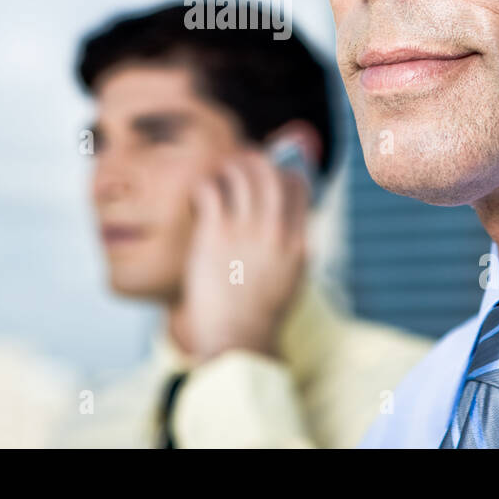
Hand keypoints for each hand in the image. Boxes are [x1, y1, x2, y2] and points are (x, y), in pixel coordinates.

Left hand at [181, 150, 309, 361]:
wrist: (236, 338)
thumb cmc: (260, 313)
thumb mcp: (291, 279)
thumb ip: (291, 247)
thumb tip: (286, 219)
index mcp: (297, 242)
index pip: (298, 188)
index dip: (283, 172)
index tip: (272, 171)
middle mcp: (275, 232)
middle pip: (270, 174)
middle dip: (256, 160)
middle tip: (243, 160)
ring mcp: (245, 232)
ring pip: (241, 175)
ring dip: (230, 167)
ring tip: (221, 172)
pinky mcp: (215, 235)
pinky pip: (211, 191)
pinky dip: (205, 184)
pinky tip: (200, 194)